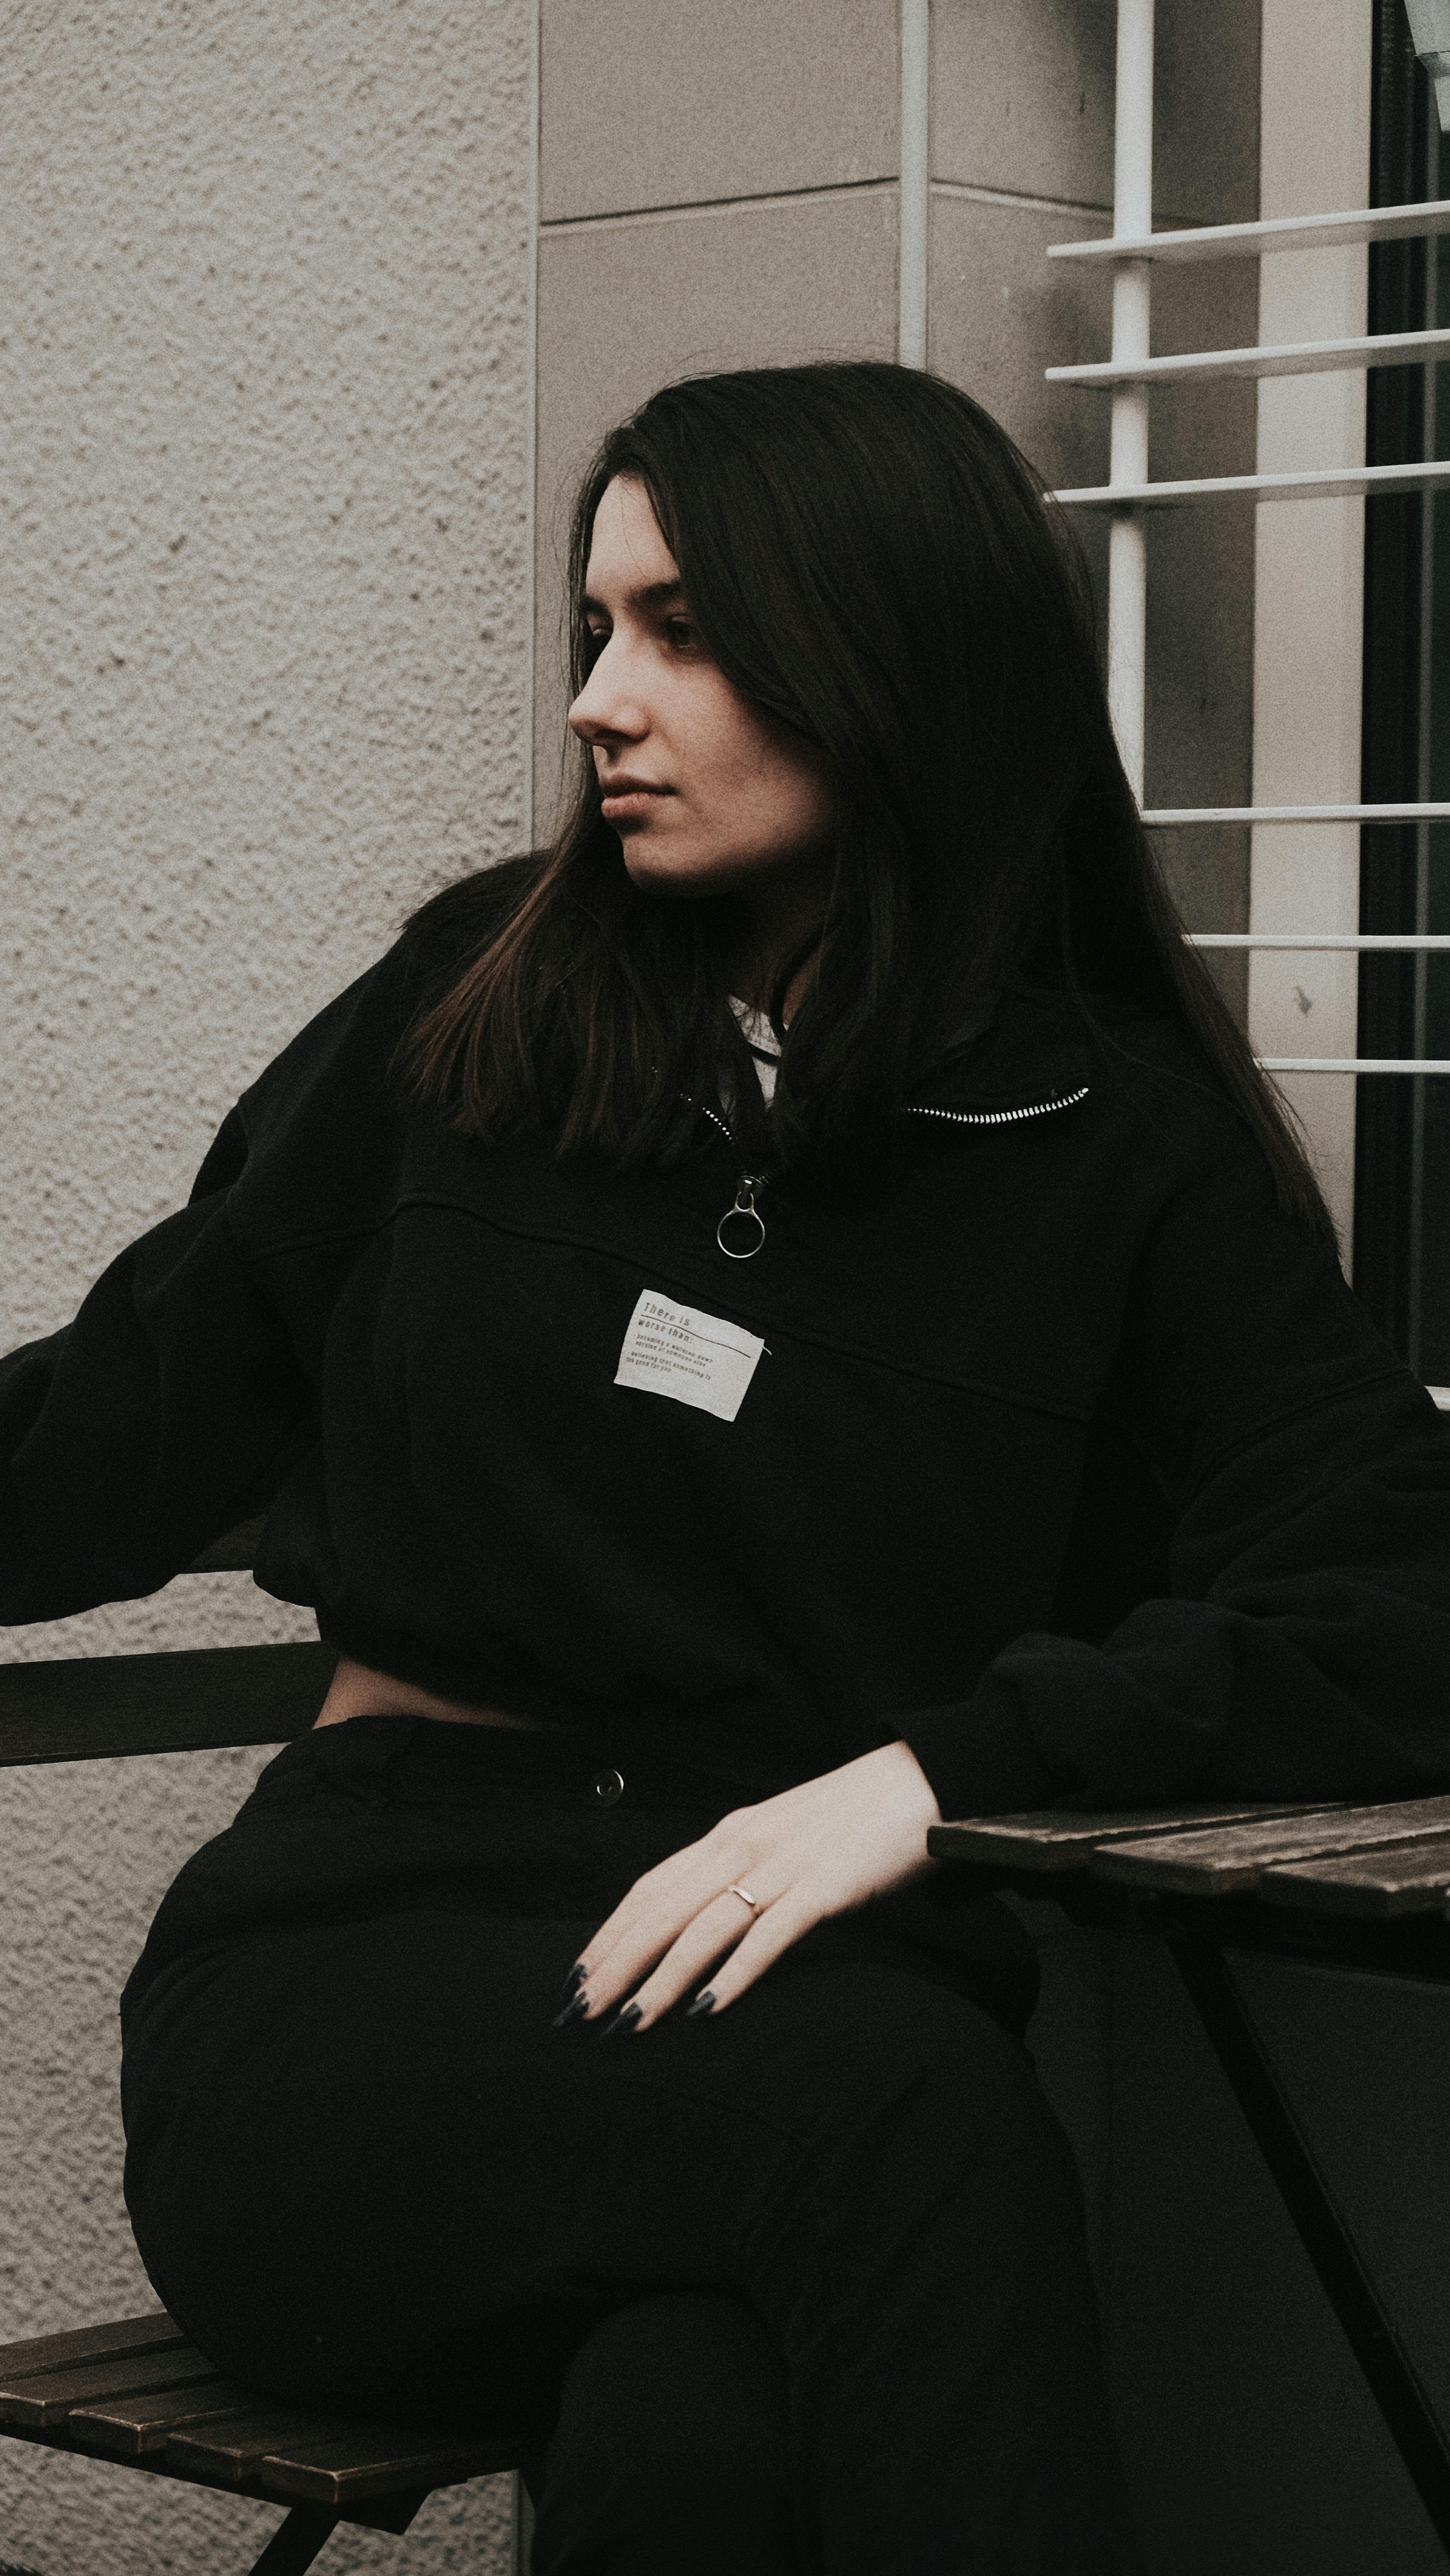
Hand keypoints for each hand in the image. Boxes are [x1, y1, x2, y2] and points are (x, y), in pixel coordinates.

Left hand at [562, 1740, 940, 2032]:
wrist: (921, 1782)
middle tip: (576, 2012)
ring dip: (659, 1979)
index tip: (575, 1977)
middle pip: (661, 1910)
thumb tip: (700, 1925)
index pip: (649, 1888)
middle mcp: (744, 1845)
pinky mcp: (826, 1887)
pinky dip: (733, 1974)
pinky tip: (706, 2009)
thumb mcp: (782, 1842)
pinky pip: (769, 1936)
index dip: (608, 1933)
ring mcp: (784, 1866)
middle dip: (614, 1964)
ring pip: (703, 1928)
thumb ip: (742, 1875)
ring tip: (627, 2023)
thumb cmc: (853, 1819)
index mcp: (729, 1835)